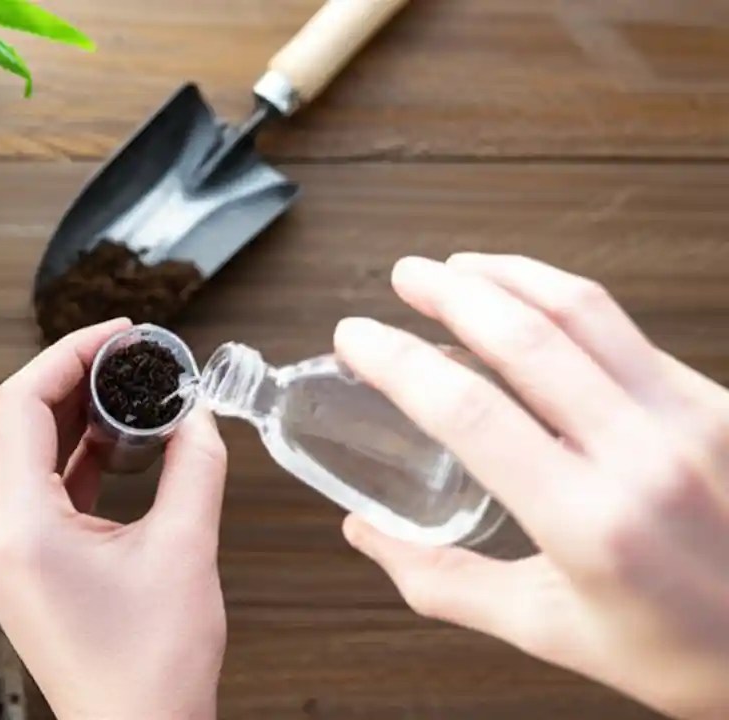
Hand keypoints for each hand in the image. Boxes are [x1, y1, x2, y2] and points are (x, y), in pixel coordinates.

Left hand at [0, 319, 229, 719]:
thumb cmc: (152, 668)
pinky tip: (115, 439)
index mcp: (18, 527)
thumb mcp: (187, 550)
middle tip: (127, 356)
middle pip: (17, 422)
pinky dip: (71, 456)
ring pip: (24, 451)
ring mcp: (1, 553)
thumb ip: (195, 466)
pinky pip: (36, 487)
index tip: (116, 335)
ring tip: (127, 389)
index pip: (22, 404)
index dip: (69, 354)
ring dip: (72, 415)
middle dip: (72, 379)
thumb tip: (198, 414)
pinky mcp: (20, 565)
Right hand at [334, 254, 728, 718]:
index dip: (398, 361)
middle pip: (528, 337)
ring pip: (588, 311)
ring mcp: (693, 420)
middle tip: (404, 276)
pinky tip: (535, 304)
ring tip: (461, 269)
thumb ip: (445, 582)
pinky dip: (568, 303)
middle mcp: (645, 457)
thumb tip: (366, 536)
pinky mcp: (721, 403)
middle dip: (451, 292)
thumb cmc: (681, 649)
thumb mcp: (548, 632)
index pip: (470, 412)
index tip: (357, 337)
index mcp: (589, 523)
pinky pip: (630, 332)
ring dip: (512, 276)